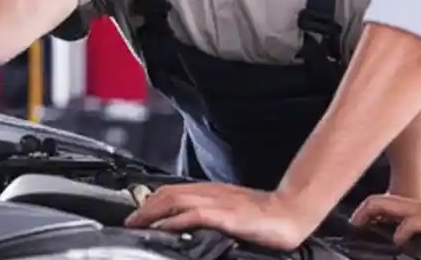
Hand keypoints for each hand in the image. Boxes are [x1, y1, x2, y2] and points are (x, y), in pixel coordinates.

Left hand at [123, 183, 315, 249]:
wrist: (290, 211)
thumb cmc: (264, 214)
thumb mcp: (231, 211)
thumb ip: (210, 215)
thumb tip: (188, 225)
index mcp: (211, 192)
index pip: (173, 191)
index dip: (151, 202)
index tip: (136, 216)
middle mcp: (211, 193)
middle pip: (169, 193)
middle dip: (146, 207)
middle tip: (130, 222)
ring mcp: (219, 203)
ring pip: (177, 200)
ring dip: (154, 212)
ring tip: (138, 224)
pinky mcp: (227, 216)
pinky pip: (196, 215)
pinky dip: (177, 220)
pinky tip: (165, 227)